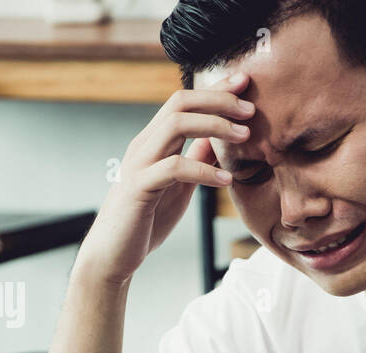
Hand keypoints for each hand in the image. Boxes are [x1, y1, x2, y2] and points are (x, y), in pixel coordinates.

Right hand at [75, 73, 254, 284]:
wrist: (114, 255)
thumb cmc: (146, 220)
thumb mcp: (179, 187)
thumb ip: (195, 161)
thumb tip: (216, 141)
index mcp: (153, 142)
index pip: (184, 103)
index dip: (214, 90)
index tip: (245, 84)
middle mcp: (144, 145)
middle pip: (180, 103)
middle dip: (218, 100)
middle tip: (251, 109)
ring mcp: (138, 164)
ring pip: (175, 125)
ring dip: (214, 125)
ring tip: (244, 136)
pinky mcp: (138, 188)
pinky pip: (173, 168)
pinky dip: (203, 170)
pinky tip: (226, 180)